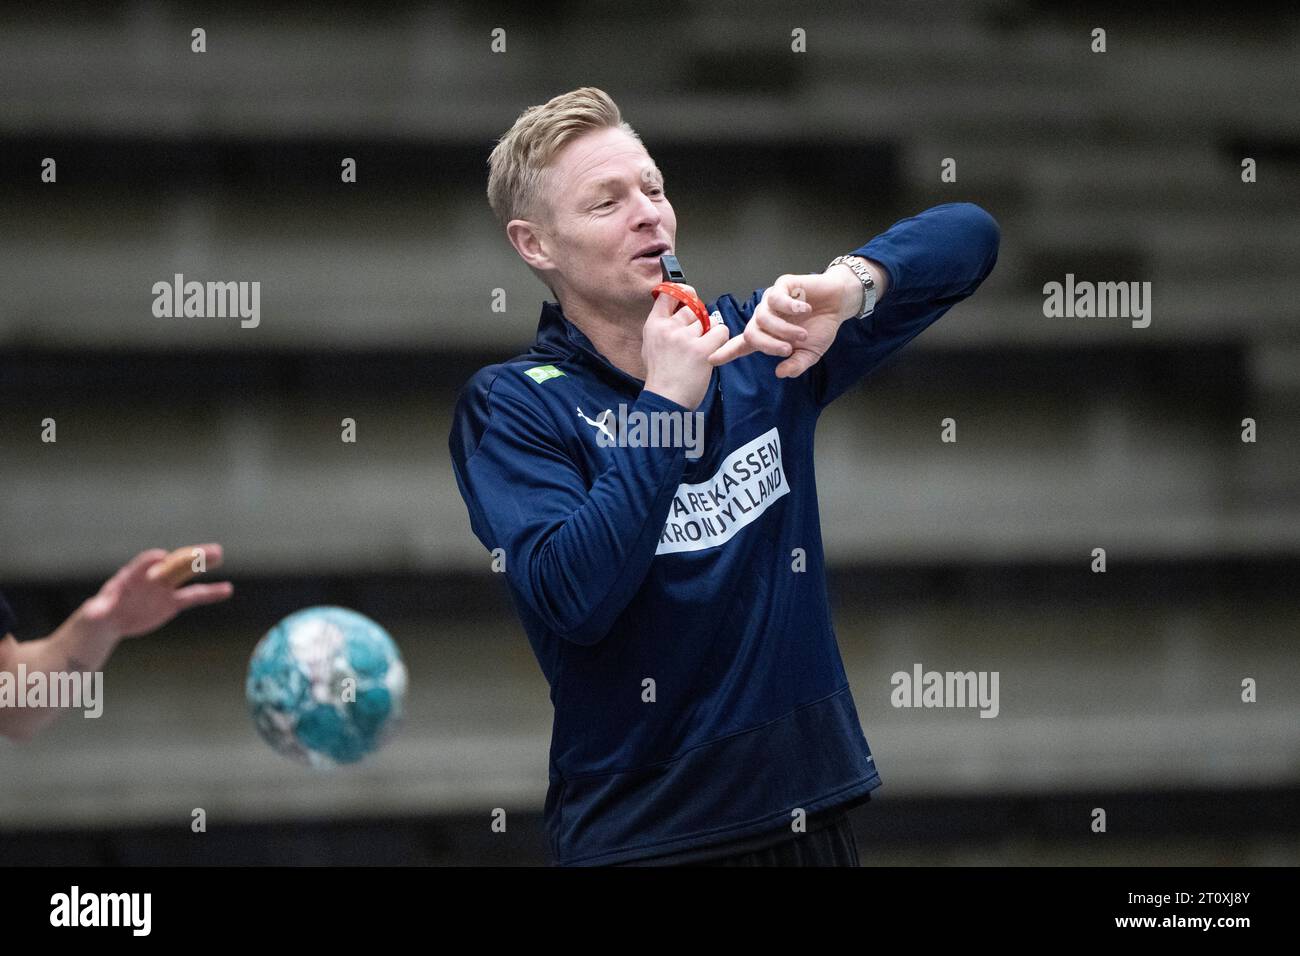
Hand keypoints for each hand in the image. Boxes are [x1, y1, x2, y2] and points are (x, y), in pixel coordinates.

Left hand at [81, 544, 232, 639]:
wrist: (111, 621)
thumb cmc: (99, 615)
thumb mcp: (95, 615)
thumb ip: (97, 610)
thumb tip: (95, 610)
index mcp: (129, 579)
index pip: (141, 566)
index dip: (149, 562)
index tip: (161, 556)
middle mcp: (150, 578)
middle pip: (171, 564)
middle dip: (187, 557)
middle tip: (206, 549)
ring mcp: (164, 588)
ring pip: (186, 574)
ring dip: (203, 564)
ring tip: (220, 554)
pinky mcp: (172, 602)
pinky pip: (194, 596)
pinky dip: (211, 592)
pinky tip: (227, 589)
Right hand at [642, 283, 730, 409]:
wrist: (666, 399)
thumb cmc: (660, 376)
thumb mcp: (650, 346)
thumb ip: (662, 327)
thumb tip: (677, 312)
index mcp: (653, 326)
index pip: (667, 295)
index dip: (681, 291)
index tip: (688, 293)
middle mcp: (669, 328)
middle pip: (692, 308)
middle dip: (698, 320)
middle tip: (696, 336)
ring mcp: (685, 338)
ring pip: (708, 320)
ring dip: (710, 332)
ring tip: (703, 348)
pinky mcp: (702, 350)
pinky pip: (720, 331)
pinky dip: (721, 339)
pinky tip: (713, 350)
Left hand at [707, 268, 864, 378]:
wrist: (838, 303)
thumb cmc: (821, 327)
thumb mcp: (811, 353)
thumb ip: (796, 364)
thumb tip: (781, 373)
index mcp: (768, 334)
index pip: (742, 345)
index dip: (726, 353)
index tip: (712, 359)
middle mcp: (765, 317)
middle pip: (751, 333)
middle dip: (768, 345)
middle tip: (787, 350)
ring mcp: (771, 301)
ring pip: (763, 318)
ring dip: (783, 329)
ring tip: (802, 334)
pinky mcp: (782, 286)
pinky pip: (777, 298)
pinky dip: (791, 307)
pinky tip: (804, 311)